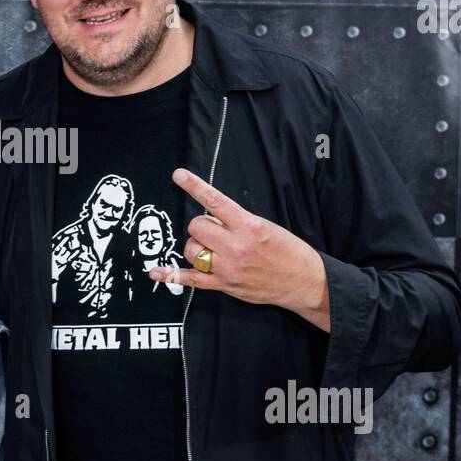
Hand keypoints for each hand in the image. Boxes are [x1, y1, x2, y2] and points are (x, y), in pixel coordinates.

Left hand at [149, 169, 329, 331]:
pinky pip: (190, 280)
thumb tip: (213, 216)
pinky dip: (171, 275)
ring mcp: (227, 268)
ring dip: (197, 247)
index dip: (194, 186)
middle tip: (217, 231)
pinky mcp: (224, 285)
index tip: (179, 175)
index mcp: (248, 226)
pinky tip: (156, 271)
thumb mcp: (266, 226)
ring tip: (214, 249)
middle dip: (202, 226)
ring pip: (191, 250)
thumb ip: (238, 221)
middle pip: (197, 227)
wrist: (304, 281)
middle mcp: (235, 247)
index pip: (215, 201)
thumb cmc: (289, 251)